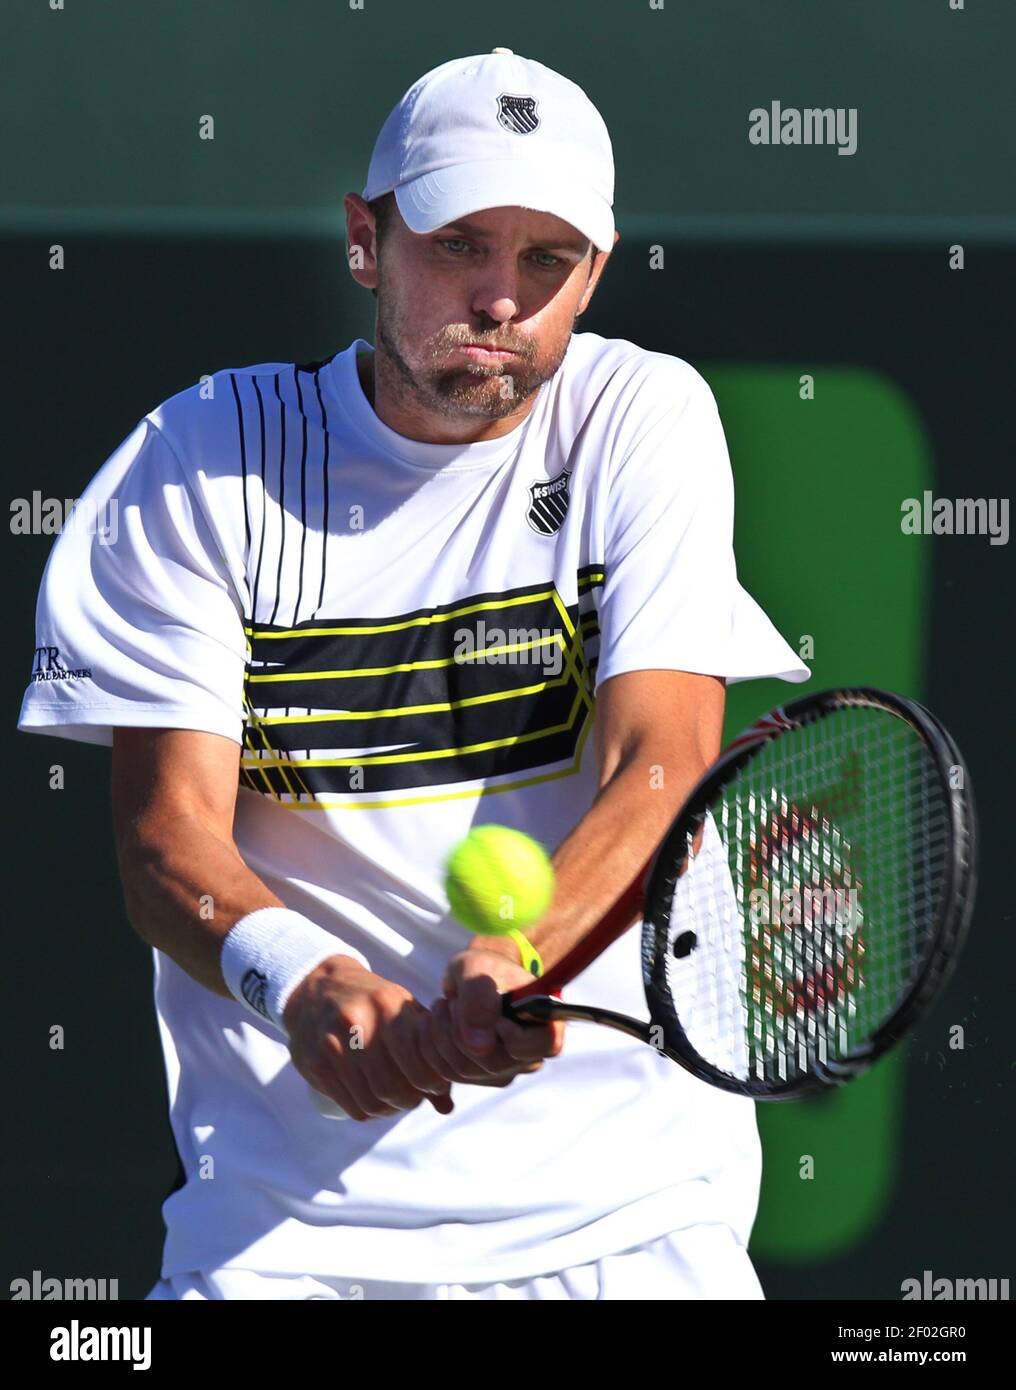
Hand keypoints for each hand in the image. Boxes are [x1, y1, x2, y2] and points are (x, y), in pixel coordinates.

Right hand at [283, 955, 454, 1121]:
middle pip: (393, 1088)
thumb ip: (429, 1050)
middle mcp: (358, 1022)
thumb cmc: (373, 1003)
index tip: (433, 1084)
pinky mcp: (315, 1063)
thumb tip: (447, 1107)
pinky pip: (351, 1106)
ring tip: (395, 1099)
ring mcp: (332, 1044)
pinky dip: (369, 1112)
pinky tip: (374, 1099)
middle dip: (410, 1100)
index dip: (432, 1084)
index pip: (419, 1065)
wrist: (317, 989)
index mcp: (387, 1004)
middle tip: (414, 1096)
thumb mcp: (403, 1011)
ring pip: (372, 1102)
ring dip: (390, 1110)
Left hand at [417, 944, 564, 1090]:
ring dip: (442, 1034)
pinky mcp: (478, 1077)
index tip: (497, 1019)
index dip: (517, 1037)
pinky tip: (434, 1022)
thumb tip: (479, 1047)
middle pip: (493, 1063)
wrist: (476, 978)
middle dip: (462, 1030)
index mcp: (546, 1021)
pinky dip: (432, 1046)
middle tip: (453, 1001)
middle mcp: (530, 1053)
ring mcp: (505, 1070)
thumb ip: (479, 998)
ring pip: (465, 1070)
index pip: (546, 1045)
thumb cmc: (485, 969)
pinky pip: (447, 1073)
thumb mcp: (478, 967)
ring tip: (444, 1006)